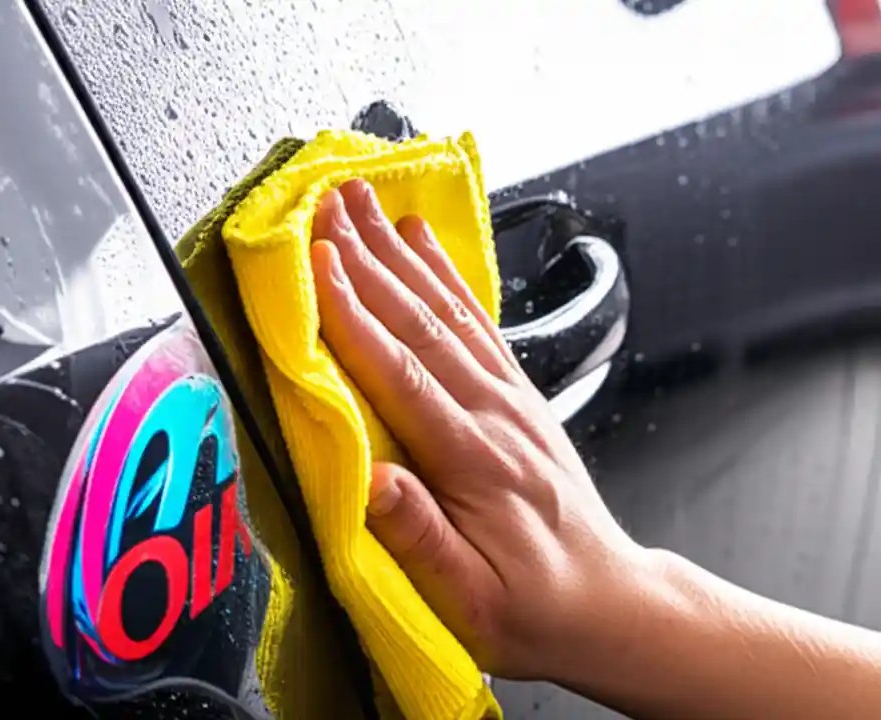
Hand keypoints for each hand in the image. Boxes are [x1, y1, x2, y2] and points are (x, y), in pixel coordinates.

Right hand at [310, 179, 647, 680]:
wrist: (611, 604)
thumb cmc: (534, 610)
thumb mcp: (470, 603)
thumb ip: (420, 538)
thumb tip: (370, 481)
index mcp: (475, 463)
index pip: (402, 373)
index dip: (354, 314)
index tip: (317, 263)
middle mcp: (496, 416)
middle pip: (421, 322)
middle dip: (368, 258)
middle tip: (327, 203)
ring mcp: (511, 399)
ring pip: (447, 310)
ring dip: (400, 252)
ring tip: (363, 202)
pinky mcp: (517, 396)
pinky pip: (478, 321)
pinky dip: (445, 274)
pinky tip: (422, 243)